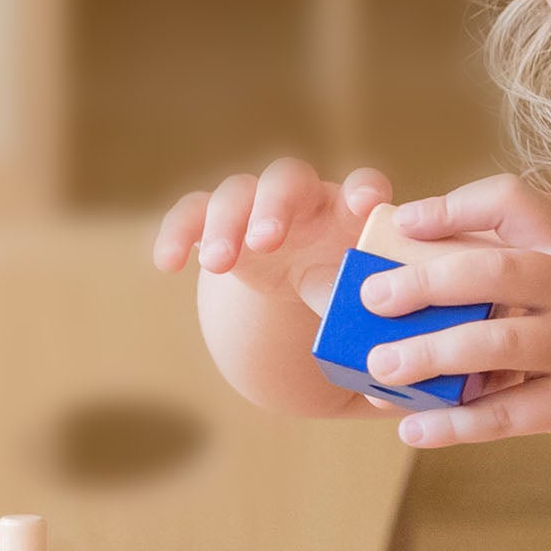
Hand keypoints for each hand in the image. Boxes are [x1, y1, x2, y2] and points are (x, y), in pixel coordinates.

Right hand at [153, 159, 390, 312]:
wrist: (296, 286)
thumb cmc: (338, 291)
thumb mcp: (353, 305)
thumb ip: (367, 323)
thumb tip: (382, 372)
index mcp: (347, 213)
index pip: (363, 186)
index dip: (365, 190)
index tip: (365, 205)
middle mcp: (303, 199)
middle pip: (287, 178)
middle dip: (275, 206)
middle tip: (266, 241)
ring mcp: (256, 206)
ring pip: (236, 193)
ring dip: (224, 224)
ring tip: (218, 265)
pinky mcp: (217, 222)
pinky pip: (191, 212)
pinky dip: (177, 232)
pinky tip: (168, 263)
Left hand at [354, 174, 550, 464]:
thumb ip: (528, 285)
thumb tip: (429, 296)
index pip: (514, 202)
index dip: (454, 206)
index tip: (407, 223)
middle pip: (497, 271)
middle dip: (427, 281)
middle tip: (373, 297)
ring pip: (497, 343)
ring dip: (431, 354)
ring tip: (381, 367)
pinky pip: (510, 414)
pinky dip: (457, 424)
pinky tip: (414, 430)